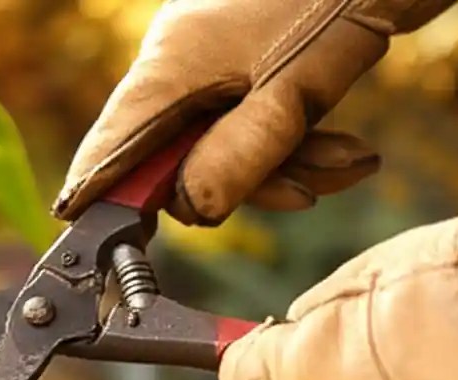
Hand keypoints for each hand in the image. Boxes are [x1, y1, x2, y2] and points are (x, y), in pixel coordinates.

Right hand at [54, 0, 456, 225]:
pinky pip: (253, 115)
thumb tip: (195, 212)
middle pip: (180, 153)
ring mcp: (214, 54)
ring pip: (225, 138)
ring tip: (348, 163)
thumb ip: (242, 158)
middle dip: (243, 182)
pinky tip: (347, 151)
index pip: (114, 148)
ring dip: (285, 164)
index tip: (111, 245)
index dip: (109, 201)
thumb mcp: (297, 93)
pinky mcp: (250, 54)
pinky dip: (295, 139)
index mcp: (171, 64)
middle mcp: (179, 57)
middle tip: (306, 192)